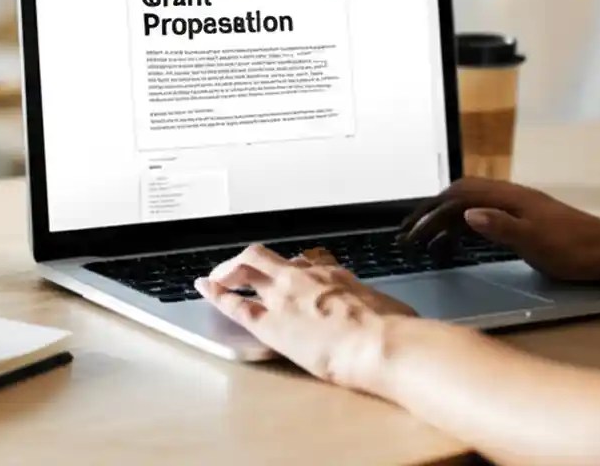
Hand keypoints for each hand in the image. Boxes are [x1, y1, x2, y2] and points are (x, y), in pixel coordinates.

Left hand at [196, 244, 412, 388]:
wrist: (382, 343)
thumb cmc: (394, 330)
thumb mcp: (391, 310)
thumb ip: (380, 310)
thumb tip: (394, 317)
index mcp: (334, 275)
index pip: (304, 263)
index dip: (290, 267)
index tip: (286, 270)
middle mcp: (304, 278)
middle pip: (267, 256)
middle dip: (250, 260)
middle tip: (240, 268)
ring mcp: (283, 296)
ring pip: (246, 268)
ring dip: (229, 270)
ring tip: (218, 276)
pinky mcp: (269, 322)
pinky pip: (234, 302)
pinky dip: (216, 293)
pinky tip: (205, 288)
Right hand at [397, 177, 599, 280]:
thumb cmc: (572, 249)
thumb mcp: (535, 241)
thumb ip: (500, 226)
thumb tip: (466, 213)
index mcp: (508, 198)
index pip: (458, 197)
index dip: (432, 213)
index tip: (412, 233)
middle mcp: (508, 196)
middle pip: (459, 195)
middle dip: (431, 212)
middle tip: (410, 233)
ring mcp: (514, 206)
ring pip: (469, 205)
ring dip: (444, 219)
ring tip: (426, 240)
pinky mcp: (520, 218)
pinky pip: (481, 216)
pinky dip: (461, 226)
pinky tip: (456, 242)